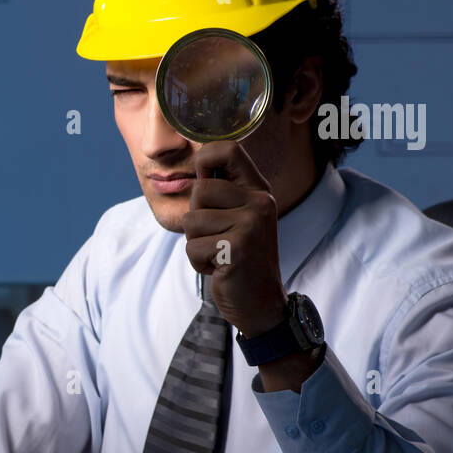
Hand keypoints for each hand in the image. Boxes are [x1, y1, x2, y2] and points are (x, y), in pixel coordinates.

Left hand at [181, 141, 289, 337]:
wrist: (261, 303)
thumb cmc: (240, 258)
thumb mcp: (238, 219)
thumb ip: (221, 194)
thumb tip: (196, 167)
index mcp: (258, 191)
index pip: (229, 149)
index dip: (204, 158)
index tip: (201, 178)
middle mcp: (259, 203)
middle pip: (199, 189)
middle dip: (195, 217)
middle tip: (216, 237)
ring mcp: (251, 225)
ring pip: (191, 221)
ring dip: (196, 244)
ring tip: (218, 254)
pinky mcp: (237, 249)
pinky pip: (192, 247)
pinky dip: (198, 263)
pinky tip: (219, 268)